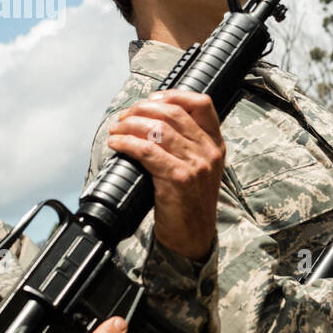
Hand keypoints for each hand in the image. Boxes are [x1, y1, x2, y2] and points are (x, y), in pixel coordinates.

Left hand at [107, 90, 225, 260]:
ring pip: (158, 129)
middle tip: (124, 117)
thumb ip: (187, 146)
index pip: (203, 104)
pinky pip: (147, 150)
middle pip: (173, 113)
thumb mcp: (199, 169)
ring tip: (116, 130)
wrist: (193, 237)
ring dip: (129, 125)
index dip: (175, 94)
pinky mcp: (178, 178)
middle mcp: (209, 151)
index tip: (152, 99)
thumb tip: (151, 122)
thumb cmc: (190, 203)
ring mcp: (196, 165)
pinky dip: (127, 143)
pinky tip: (116, 144)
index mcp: (216, 145)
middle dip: (141, 110)